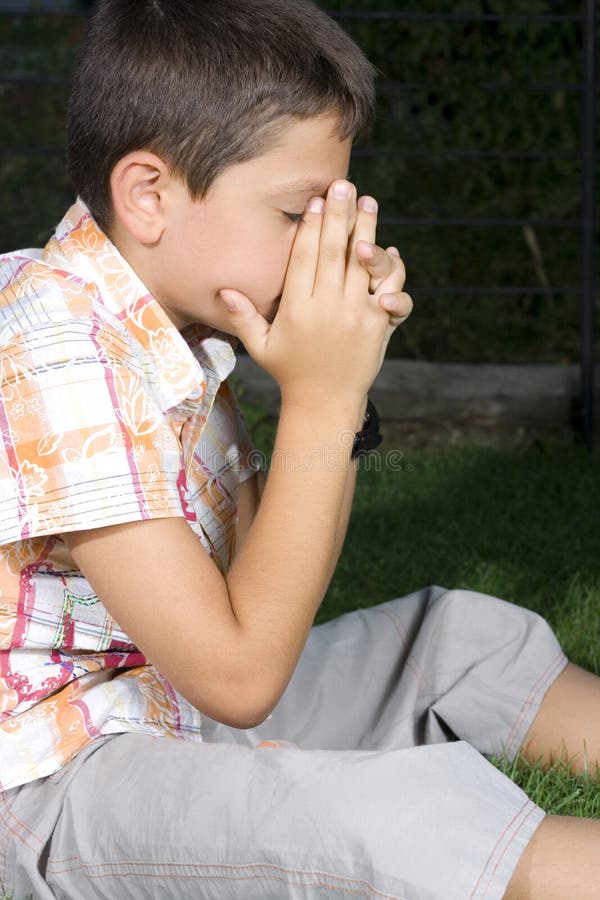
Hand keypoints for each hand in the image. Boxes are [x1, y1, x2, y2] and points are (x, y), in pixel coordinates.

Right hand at [219, 181, 406, 404]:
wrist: (326, 402)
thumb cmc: (290, 372)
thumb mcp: (262, 347)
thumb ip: (245, 318)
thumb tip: (226, 291)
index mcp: (297, 309)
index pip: (304, 258)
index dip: (309, 228)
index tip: (313, 201)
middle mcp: (327, 308)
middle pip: (333, 252)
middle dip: (337, 215)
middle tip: (341, 184)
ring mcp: (356, 314)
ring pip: (362, 263)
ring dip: (365, 229)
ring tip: (366, 202)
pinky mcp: (378, 323)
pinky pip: (388, 287)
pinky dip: (389, 267)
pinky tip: (385, 246)